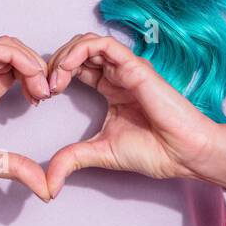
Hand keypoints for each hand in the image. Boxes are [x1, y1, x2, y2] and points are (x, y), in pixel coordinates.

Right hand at [0, 36, 54, 200]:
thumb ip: (17, 169)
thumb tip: (47, 189)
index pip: (15, 73)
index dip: (35, 79)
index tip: (44, 101)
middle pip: (15, 54)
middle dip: (40, 68)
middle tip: (48, 93)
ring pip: (9, 46)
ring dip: (32, 61)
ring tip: (40, 88)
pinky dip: (20, 58)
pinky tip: (30, 81)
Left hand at [43, 33, 225, 199]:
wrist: (184, 154)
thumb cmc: (154, 151)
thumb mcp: (100, 153)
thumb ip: (72, 159)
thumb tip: (47, 183)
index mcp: (110, 88)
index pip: (76, 67)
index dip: (54, 75)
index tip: (41, 97)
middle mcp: (117, 74)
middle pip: (77, 51)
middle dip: (53, 64)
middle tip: (42, 88)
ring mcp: (125, 67)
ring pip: (86, 42)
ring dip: (62, 55)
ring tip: (53, 80)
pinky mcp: (134, 65)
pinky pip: (102, 44)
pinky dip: (78, 51)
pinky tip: (65, 71)